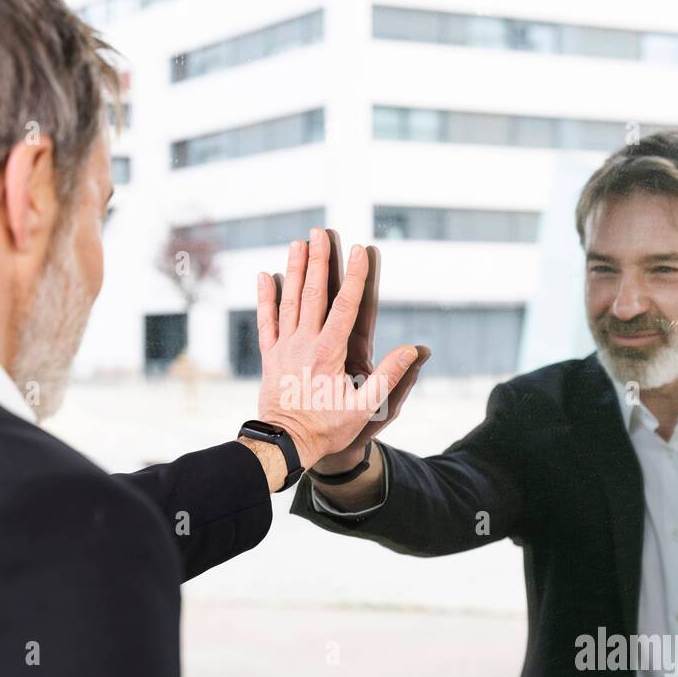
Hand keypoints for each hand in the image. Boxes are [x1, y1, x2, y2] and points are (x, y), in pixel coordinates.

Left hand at [255, 228, 419, 468]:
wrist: (286, 443)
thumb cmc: (328, 427)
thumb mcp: (365, 406)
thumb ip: (389, 376)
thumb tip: (413, 350)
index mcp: (329, 352)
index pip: (345, 305)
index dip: (353, 275)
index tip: (358, 250)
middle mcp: (304, 343)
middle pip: (312, 293)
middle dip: (317, 261)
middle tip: (320, 233)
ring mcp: (284, 348)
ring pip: (288, 301)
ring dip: (293, 270)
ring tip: (297, 243)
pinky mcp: (270, 357)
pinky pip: (266, 321)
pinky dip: (265, 298)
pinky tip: (264, 276)